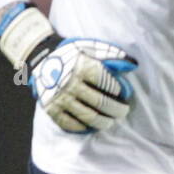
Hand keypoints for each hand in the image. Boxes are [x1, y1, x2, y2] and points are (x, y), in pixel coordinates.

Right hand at [0, 3, 136, 133]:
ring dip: (104, 122)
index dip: (119, 91)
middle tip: (123, 111)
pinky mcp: (51, 109)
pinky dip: (83, 127)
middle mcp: (71, 83)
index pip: (107, 84)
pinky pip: (71, 124)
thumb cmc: (72, 53)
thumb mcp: (90, 46)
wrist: (41, 58)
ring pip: (89, 117)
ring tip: (110, 121)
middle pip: (101, 103)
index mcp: (82, 67)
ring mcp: (60, 98)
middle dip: (117, 110)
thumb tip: (133, 65)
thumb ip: (112, 53)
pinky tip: (91, 125)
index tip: (123, 94)